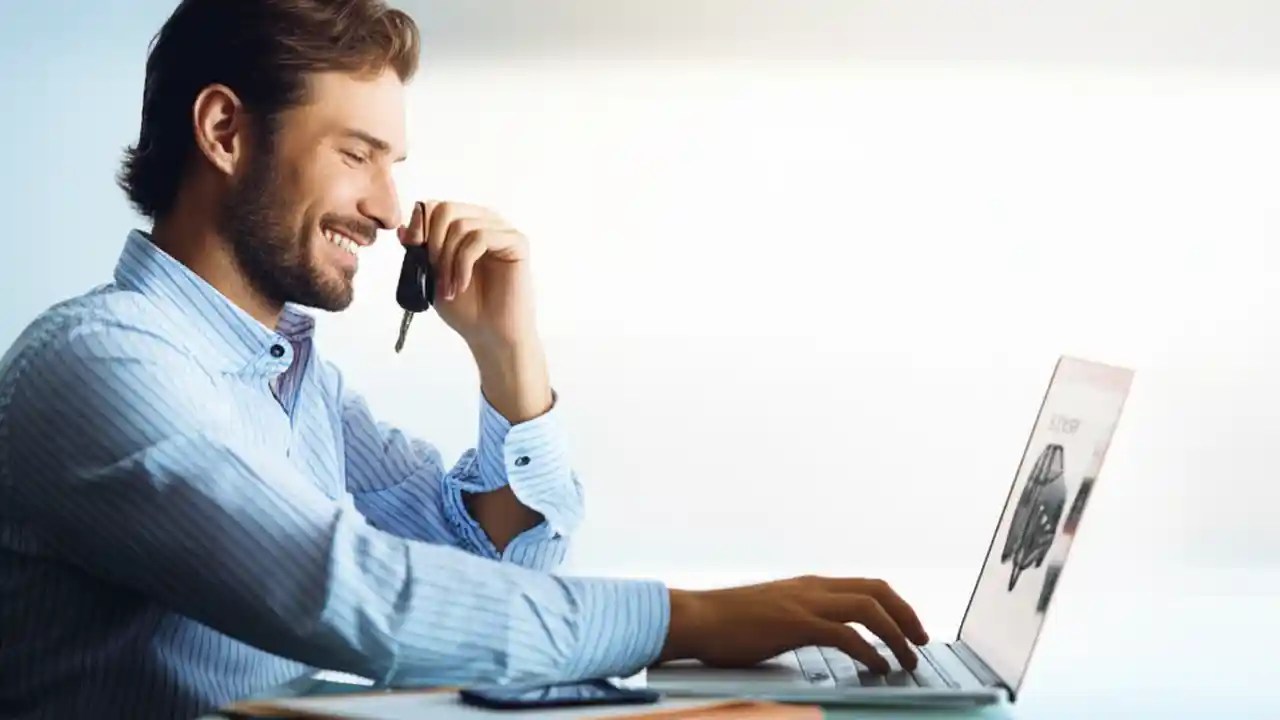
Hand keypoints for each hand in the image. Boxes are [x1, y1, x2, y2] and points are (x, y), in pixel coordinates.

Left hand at [398, 200, 534, 349]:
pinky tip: (462, 285)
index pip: (434, 206)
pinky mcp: (517, 242)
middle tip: (434, 275)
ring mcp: (502, 229)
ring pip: (461, 225)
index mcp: (464, 224)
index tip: (417, 259)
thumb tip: (403, 226)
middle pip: (445, 209)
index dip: (419, 230)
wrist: (491, 335)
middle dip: (432, 244)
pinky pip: (480, 237)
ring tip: (448, 288)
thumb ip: (418, 249)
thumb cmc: (465, 308)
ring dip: (447, 261)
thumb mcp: (430, 275)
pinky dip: (463, 264)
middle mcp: (484, 220)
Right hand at [656, 575, 929, 673]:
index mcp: (809, 585)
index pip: (866, 585)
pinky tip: (877, 668)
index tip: (910, 626)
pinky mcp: (796, 624)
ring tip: (908, 659)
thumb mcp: (772, 613)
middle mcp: (812, 588)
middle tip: (922, 640)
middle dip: (906, 614)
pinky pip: (846, 635)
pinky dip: (869, 652)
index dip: (895, 604)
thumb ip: (799, 617)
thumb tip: (823, 635)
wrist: (697, 618)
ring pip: (869, 608)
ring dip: (895, 635)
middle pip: (877, 590)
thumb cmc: (727, 622)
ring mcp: (805, 603)